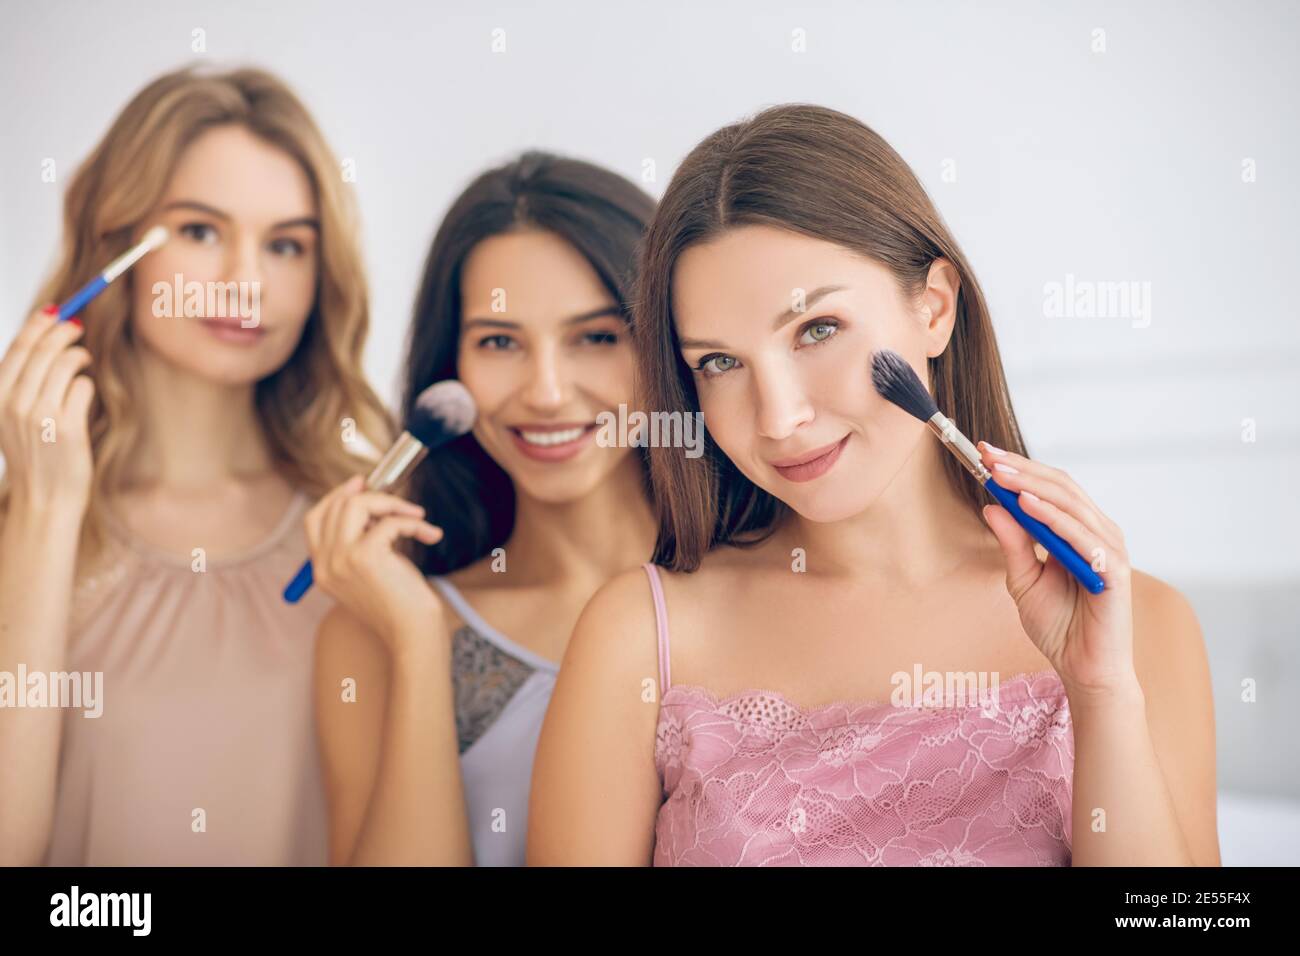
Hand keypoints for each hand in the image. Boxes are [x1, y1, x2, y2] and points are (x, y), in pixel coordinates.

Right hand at [0, 307, 94, 516]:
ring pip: (64, 365)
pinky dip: (86, 384)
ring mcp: (39, 415)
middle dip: (62, 332)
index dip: (37, 324)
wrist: (44, 498)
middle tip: (77, 327)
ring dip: (78, 356)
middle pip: (41, 351)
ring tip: (82, 358)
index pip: (16, 348)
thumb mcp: (13, 418)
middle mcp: (13, 404)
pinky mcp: (66, 427)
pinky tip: (84, 392)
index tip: (54, 311)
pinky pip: (82, 387)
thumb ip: (21, 385)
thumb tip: (43, 341)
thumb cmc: (36, 455)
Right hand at [303, 475, 445, 656]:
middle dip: (373, 496)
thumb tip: (371, 501)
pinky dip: (415, 523)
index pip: (314, 518)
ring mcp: (341, 560)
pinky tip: (430, 535)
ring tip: (418, 517)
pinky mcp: (365, 557)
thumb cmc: (400, 605)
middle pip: (336, 506)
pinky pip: (390, 522)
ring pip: (357, 505)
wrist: (412, 635)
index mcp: (321, 569)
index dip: (336, 496)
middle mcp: (325, 563)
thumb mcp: (371, 571)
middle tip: (401, 501)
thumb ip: (362, 541)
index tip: (361, 484)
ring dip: (393, 505)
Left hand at [977, 441, 1137, 700]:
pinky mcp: (1114, 571)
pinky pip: (1081, 536)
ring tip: (1000, 473)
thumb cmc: (1059, 625)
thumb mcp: (1023, 579)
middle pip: (1061, 487)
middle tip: (987, 455)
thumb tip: (991, 506)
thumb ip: (1012, 543)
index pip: (1051, 488)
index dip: (1020, 468)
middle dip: (1022, 469)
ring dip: (1033, 485)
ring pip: (1071, 504)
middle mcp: (1098, 533)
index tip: (984, 454)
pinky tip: (1027, 504)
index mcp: (1080, 531)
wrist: (1083, 668)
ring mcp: (1109, 549)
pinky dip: (1053, 518)